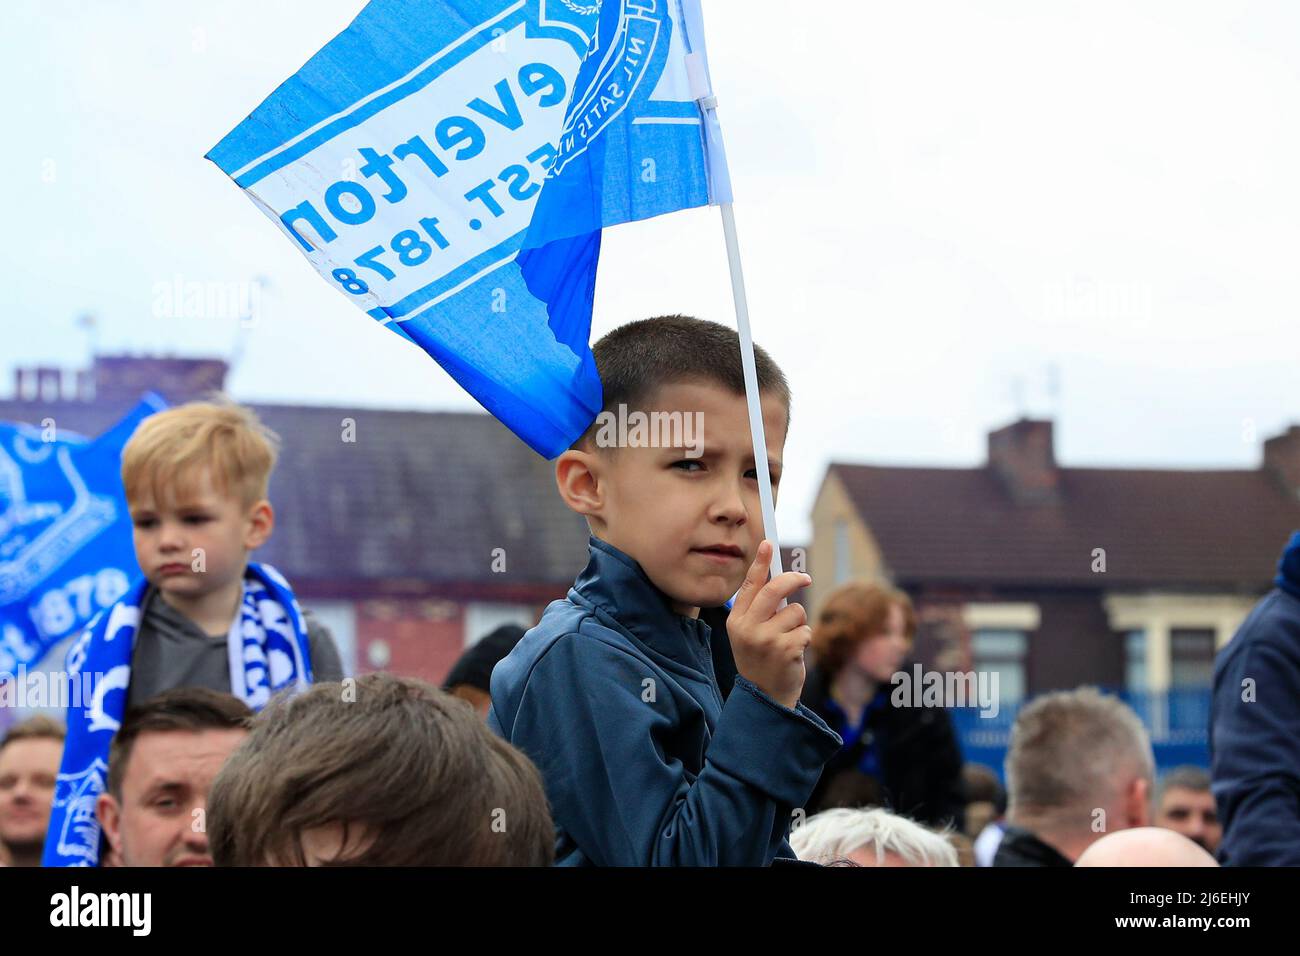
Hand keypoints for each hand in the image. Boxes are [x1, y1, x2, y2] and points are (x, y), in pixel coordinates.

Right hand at [726, 540, 812, 708]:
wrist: (765, 698)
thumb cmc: (761, 660)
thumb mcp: (750, 634)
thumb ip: (760, 610)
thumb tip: (779, 580)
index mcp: (736, 621)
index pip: (750, 585)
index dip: (760, 562)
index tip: (768, 543)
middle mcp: (747, 628)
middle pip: (774, 590)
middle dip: (793, 579)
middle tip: (805, 578)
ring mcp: (766, 640)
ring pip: (795, 611)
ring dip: (798, 623)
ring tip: (788, 640)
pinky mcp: (786, 650)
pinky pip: (805, 629)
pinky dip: (804, 639)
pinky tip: (793, 654)